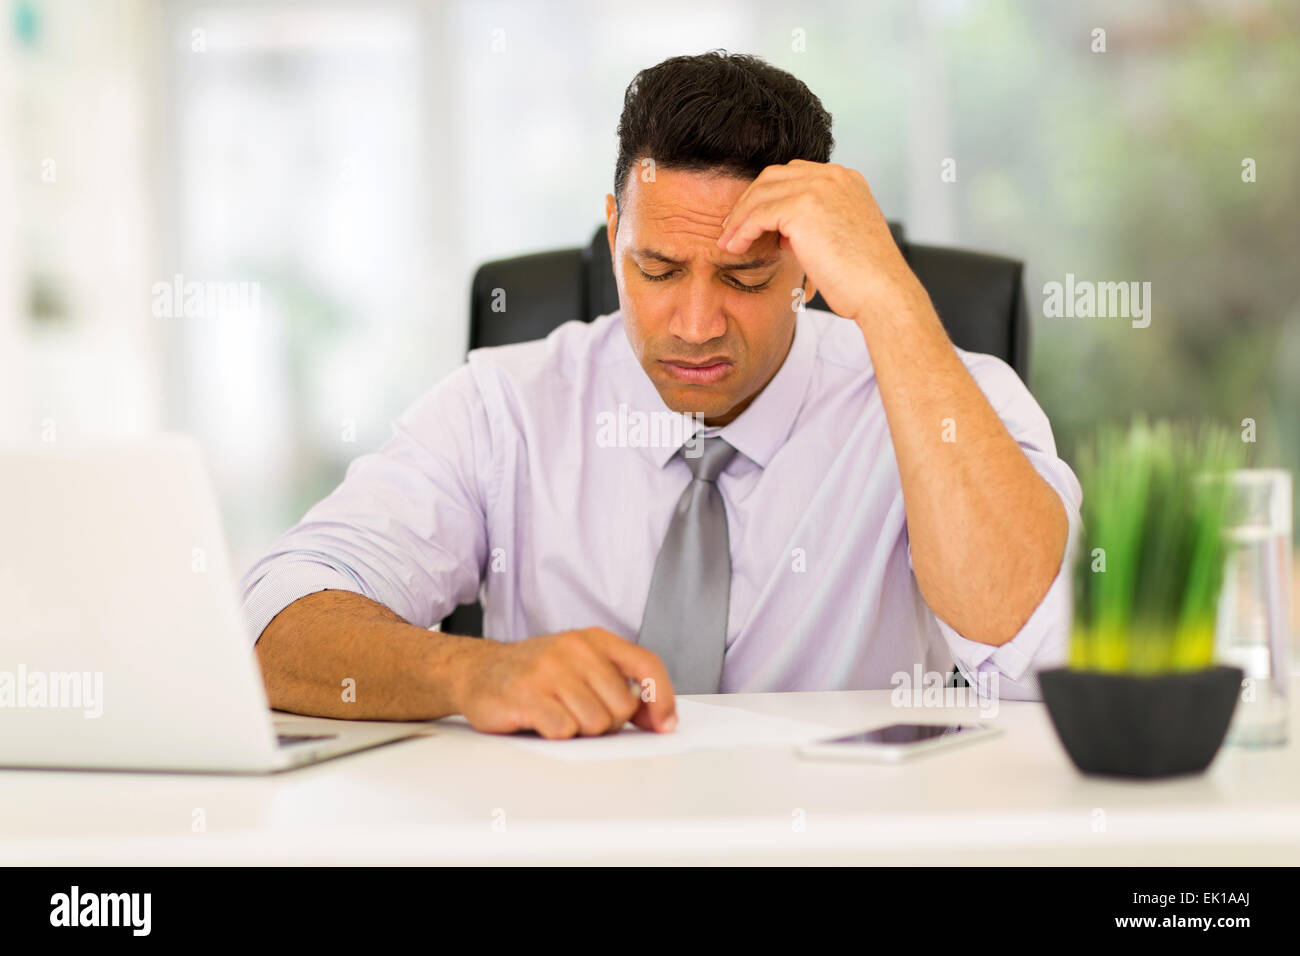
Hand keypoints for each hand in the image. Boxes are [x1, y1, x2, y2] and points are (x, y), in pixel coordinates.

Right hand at [454, 627, 677, 738]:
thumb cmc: (536, 673)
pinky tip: (540, 720)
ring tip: (558, 715)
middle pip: (622, 706)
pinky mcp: (526, 694)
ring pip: (595, 723)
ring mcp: (549, 669)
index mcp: (595, 639)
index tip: (665, 724)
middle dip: (608, 722)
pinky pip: (564, 731)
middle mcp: (575, 648)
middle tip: (581, 714)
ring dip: (580, 730)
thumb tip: (661, 719)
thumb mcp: (582, 667)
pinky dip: (555, 734)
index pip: (647, 665)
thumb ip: (621, 688)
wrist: (477, 670)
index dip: (663, 698)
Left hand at [715, 159, 924, 322]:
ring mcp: (818, 187)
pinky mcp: (802, 207)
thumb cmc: (865, 278)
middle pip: (773, 177)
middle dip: (748, 201)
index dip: (768, 195)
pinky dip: (742, 230)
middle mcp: (833, 176)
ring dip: (740, 218)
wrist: (882, 292)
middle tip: (732, 226)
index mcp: (846, 180)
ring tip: (728, 240)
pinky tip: (735, 247)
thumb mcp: (842, 239)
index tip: (752, 218)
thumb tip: (786, 233)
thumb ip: (818, 225)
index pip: (795, 175)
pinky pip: (758, 214)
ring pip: (761, 194)